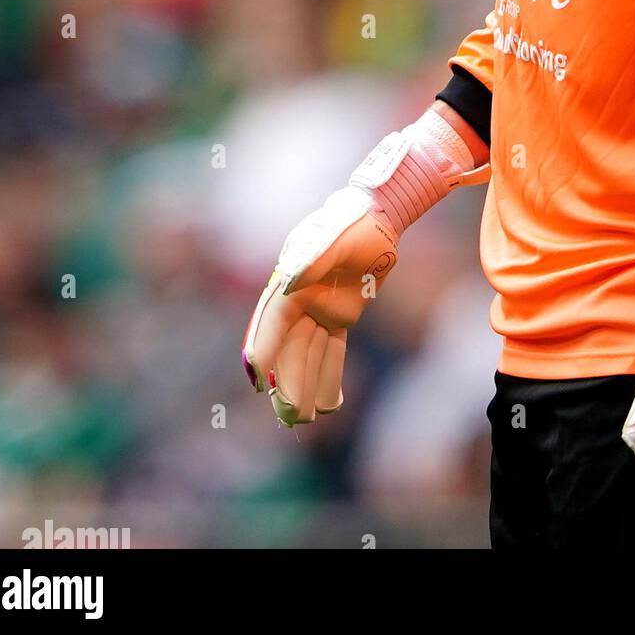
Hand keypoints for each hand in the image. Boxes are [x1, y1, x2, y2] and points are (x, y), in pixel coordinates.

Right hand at [241, 109, 486, 426]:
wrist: (376, 214)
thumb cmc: (350, 219)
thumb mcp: (333, 233)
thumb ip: (313, 255)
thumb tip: (291, 279)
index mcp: (289, 282)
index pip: (272, 322)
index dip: (263, 350)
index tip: (258, 380)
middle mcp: (299, 300)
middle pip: (288, 347)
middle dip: (286, 382)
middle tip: (289, 416)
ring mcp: (319, 310)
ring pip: (308, 355)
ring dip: (305, 386)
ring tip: (304, 420)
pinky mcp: (340, 316)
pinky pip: (331, 351)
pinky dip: (330, 376)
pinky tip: (330, 404)